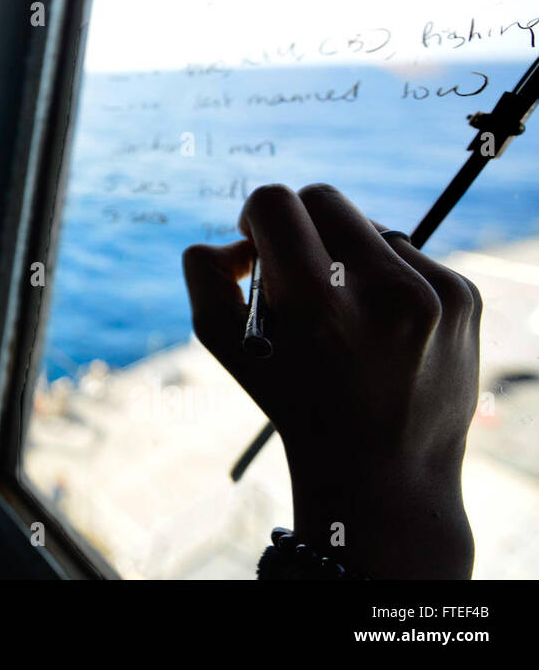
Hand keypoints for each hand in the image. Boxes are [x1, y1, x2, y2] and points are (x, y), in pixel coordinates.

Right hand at [182, 183, 479, 577]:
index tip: (255, 241)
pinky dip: (387, 279)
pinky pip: (410, 255)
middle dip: (297, 223)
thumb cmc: (294, 404)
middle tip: (292, 266)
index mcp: (317, 303)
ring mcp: (433, 292)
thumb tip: (238, 236)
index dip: (253, 216)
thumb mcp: (224, 348)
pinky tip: (381, 327)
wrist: (386, 472)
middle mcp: (383, 290)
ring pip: (368, 226)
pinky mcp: (464, 298)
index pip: (275, 203)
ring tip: (344, 317)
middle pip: (323, 198)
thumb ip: (206, 274)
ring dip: (345, 255)